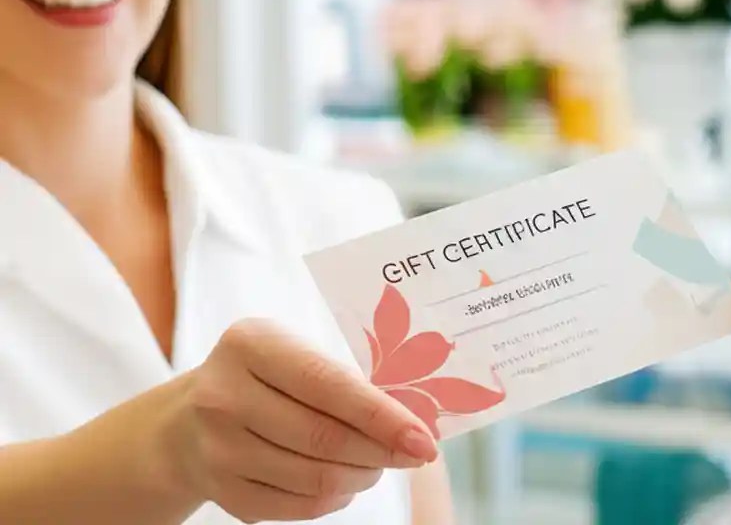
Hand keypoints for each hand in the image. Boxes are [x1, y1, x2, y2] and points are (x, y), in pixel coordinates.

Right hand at [156, 319, 437, 522]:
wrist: (185, 420)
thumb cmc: (264, 377)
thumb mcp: (293, 351)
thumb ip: (345, 376)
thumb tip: (415, 418)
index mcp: (250, 345)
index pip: (330, 386)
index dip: (384, 417)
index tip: (424, 439)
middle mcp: (224, 396)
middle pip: (326, 438)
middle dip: (383, 451)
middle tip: (413, 453)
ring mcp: (218, 449)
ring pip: (316, 478)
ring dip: (364, 475)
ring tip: (379, 463)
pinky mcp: (223, 491)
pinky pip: (300, 506)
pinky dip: (336, 496)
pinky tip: (346, 479)